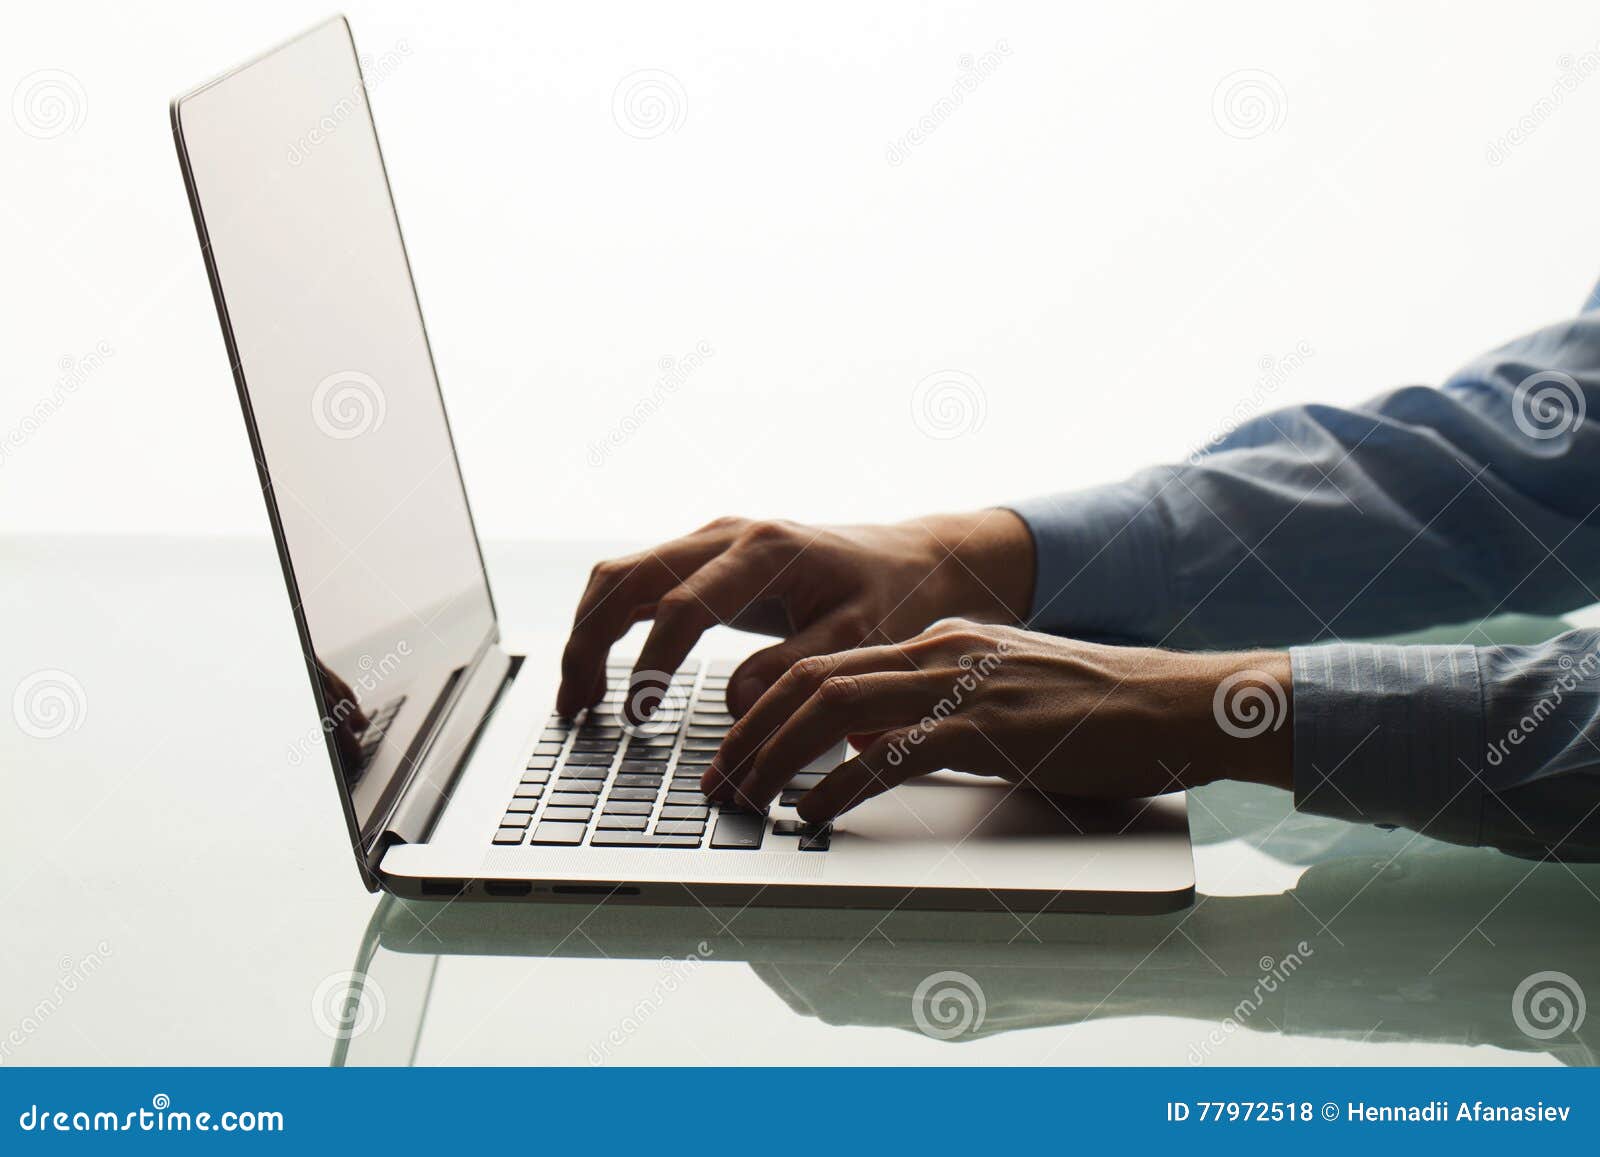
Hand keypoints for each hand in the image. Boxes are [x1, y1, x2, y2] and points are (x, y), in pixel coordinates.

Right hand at [557, 510, 1034, 717]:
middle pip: (626, 578)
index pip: (683, 605)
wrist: (902, 559)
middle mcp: (725, 534)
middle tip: (576, 707)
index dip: (652, 662)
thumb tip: (736, 704)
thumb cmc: (887, 598)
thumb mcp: (859, 637)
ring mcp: (708, 541)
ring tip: (575, 700)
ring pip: (618, 575)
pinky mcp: (702, 557)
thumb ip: (798, 667)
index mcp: (764, 550)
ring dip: (586, 633)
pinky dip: (606, 625)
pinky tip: (598, 674)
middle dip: (589, 642)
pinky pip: (636, 584)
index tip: (637, 714)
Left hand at [700, 620, 1293, 819]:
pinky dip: (837, 789)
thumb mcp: (1003, 691)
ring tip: (746, 800)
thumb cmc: (1098, 709)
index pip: (829, 662)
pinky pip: (889, 756)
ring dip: (776, 758)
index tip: (735, 746)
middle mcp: (940, 652)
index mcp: (941, 641)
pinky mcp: (987, 730)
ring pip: (834, 709)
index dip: (769, 706)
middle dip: (750, 733)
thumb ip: (936, 707)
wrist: (1178, 702)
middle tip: (717, 781)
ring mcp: (962, 686)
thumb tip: (870, 744)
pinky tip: (813, 817)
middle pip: (812, 681)